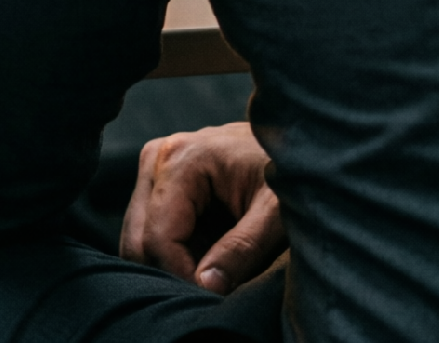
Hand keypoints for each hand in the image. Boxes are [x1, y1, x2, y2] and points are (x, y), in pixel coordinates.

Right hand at [119, 121, 285, 293]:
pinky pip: (152, 234)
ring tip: (219, 266)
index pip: (158, 239)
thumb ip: (242, 248)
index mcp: (181, 158)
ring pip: (140, 242)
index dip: (183, 276)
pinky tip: (211, 251)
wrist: (299, 144)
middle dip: (174, 272)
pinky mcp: (160, 183)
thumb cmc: (293, 172)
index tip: (217, 294)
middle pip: (139, 242)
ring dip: (175, 263)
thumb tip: (206, 284)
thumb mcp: (277, 213)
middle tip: (216, 285)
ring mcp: (155, 169)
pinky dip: (177, 253)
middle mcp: (158, 159)